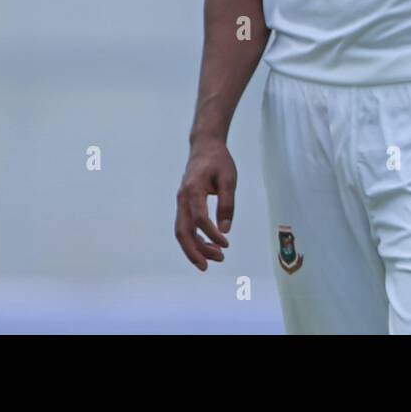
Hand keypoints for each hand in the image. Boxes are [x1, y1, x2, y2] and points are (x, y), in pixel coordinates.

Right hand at [174, 138, 236, 270]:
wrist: (204, 146)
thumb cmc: (218, 161)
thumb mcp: (229, 179)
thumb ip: (227, 204)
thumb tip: (225, 229)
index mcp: (193, 190)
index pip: (199, 218)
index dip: (211, 234)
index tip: (225, 243)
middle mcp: (182, 198)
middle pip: (183, 231)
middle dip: (195, 251)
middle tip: (211, 265)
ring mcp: (181, 202)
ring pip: (182, 231)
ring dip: (195, 247)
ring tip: (216, 257)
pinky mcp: (184, 204)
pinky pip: (185, 225)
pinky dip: (195, 238)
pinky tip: (209, 245)